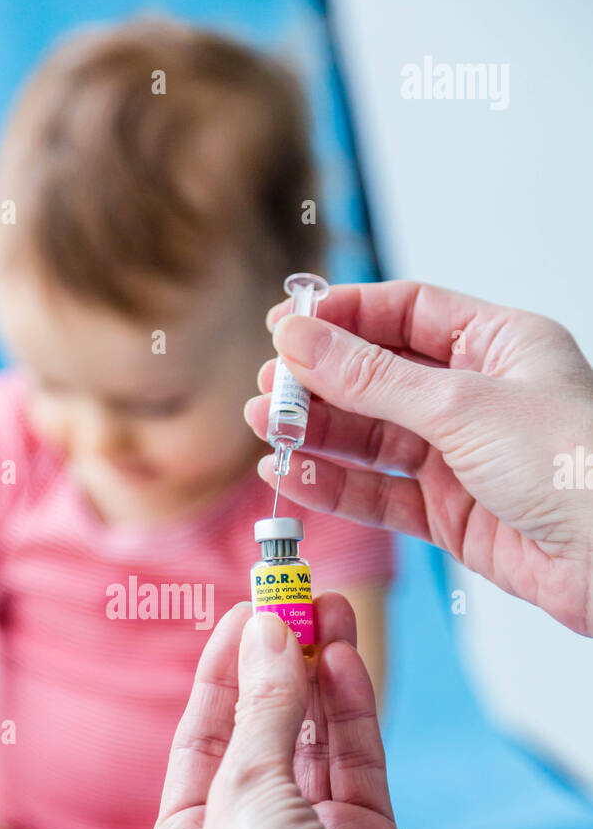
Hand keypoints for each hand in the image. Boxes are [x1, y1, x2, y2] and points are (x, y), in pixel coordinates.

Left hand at [146, 598, 456, 828]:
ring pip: (312, 743)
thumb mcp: (242, 790)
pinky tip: (345, 660)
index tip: (245, 611)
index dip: (222, 673)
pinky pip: (353, 764)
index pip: (200, 740)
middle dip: (277, 668)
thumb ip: (261, 709)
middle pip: (261, 735)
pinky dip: (350, 712)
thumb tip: (269, 632)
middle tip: (294, 602)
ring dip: (318, 678)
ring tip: (328, 613)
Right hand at [246, 281, 592, 635]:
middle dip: (320, 383)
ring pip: (373, 439)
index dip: (343, 318)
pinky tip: (293, 476)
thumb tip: (300, 338)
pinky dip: (335, 487)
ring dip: (317, 435)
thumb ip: (371, 378)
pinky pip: (380, 494)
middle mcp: (479, 397)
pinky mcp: (452, 515)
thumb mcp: (461, 406)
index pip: (406, 313)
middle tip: (269, 389)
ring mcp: (462, 458)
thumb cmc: (576, 465)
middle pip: (379, 378)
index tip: (287, 328)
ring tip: (267, 429)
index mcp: (499, 345)